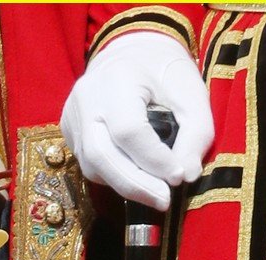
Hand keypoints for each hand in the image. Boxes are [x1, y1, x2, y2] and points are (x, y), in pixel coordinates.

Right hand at [60, 32, 213, 210]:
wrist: (130, 52)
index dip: (153, 160)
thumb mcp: (191, 92)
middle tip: (163, 201)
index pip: (129, 130)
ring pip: (92, 165)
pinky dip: (114, 176)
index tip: (178, 177)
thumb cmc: (164, 72)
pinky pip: (88, 164)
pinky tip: (135, 176)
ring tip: (153, 192)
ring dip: (125, 185)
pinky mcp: (69, 131)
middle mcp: (86, 98)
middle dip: (134, 185)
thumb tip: (187, 176)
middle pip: (101, 155)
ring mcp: (72, 116)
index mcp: (117, 78)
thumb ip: (196, 132)